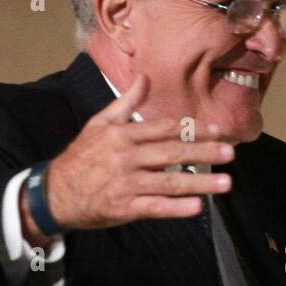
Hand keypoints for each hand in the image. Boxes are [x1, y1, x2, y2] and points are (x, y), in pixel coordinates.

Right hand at [32, 75, 235, 235]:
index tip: (218, 130)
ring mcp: (126, 183)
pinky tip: (197, 207)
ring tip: (226, 183)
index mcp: (122, 134)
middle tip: (230, 153)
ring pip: (168, 182)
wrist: (55, 192)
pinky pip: (154, 208)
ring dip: (199, 183)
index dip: (193, 129)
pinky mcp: (124, 208)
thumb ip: (125, 103)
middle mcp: (126, 157)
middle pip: (172, 154)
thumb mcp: (99, 124)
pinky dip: (176, 208)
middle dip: (203, 152)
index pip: (164, 129)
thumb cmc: (82, 156)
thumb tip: (144, 77)